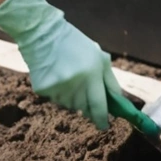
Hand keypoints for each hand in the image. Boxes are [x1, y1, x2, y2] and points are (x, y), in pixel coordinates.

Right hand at [0, 0, 123, 129]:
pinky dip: (59, 93)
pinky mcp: (43, 89)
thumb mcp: (99, 57)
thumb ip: (110, 80)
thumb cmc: (76, 44)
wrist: (43, 34)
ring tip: (70, 78)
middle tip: (86, 94)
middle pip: (84, 108)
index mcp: (92, 73)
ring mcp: (58, 87)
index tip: (104, 126)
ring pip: (70, 105)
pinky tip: (57, 77)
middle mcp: (75, 83)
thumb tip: (117, 102)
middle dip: (88, 107)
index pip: (98, 105)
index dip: (102, 119)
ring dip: (73, 99)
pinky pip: (55, 99)